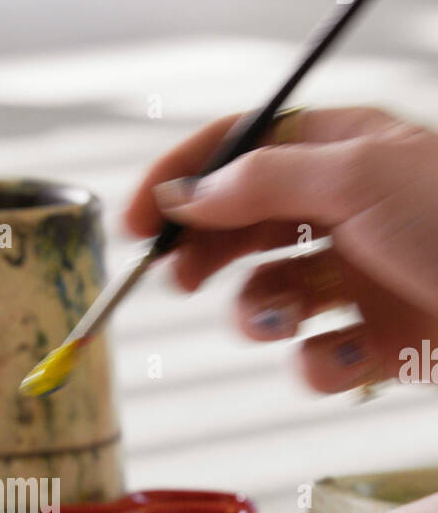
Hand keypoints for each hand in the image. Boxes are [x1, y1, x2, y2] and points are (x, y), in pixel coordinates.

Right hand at [126, 107, 437, 392]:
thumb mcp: (357, 177)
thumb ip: (260, 181)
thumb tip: (188, 192)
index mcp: (344, 148)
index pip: (240, 148)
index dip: (183, 179)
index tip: (136, 221)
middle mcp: (347, 209)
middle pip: (243, 226)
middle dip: (211, 255)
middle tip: (183, 279)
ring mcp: (360, 277)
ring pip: (270, 297)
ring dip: (262, 315)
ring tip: (281, 320)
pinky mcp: (376, 342)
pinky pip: (316, 357)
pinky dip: (323, 364)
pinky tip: (355, 358)